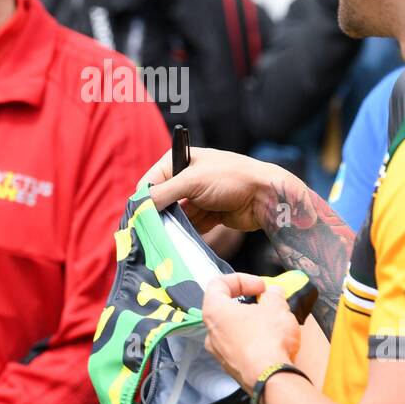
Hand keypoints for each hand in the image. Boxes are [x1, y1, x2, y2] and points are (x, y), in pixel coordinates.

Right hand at [141, 146, 288, 235]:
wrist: (266, 196)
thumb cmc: (232, 178)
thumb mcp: (192, 181)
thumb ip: (164, 193)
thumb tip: (139, 207)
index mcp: (180, 161)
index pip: (151, 182)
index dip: (144, 201)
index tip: (138, 220)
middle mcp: (187, 178)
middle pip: (163, 201)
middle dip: (159, 216)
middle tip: (151, 234)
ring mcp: (199, 197)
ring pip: (177, 216)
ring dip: (174, 227)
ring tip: (169, 239)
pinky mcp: (209, 214)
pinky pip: (191, 226)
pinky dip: (188, 233)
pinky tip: (183, 242)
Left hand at [201, 272, 301, 390]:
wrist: (271, 380)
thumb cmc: (268, 341)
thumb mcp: (276, 307)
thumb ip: (273, 295)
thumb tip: (273, 293)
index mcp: (214, 312)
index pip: (218, 283)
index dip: (242, 279)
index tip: (260, 286)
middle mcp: (210, 332)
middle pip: (224, 307)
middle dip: (247, 301)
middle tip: (266, 302)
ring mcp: (219, 353)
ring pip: (232, 328)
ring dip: (250, 321)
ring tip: (271, 322)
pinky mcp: (231, 368)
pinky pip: (238, 347)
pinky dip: (252, 340)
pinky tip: (270, 342)